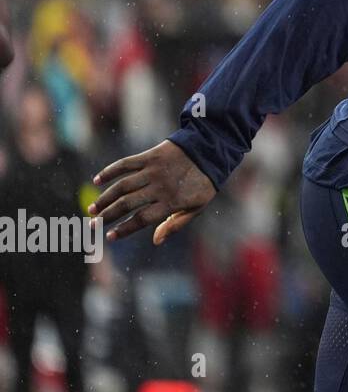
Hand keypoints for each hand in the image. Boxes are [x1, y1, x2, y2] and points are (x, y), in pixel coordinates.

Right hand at [90, 140, 216, 244]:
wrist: (211, 150)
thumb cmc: (203, 183)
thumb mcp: (197, 207)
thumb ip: (176, 224)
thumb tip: (156, 241)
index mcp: (172, 201)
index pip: (142, 219)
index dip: (124, 229)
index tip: (109, 238)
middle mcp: (160, 186)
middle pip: (127, 204)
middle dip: (107, 216)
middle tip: (93, 225)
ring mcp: (153, 170)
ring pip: (122, 186)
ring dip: (104, 198)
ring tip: (92, 209)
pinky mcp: (150, 156)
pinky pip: (125, 164)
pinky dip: (110, 171)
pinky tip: (97, 180)